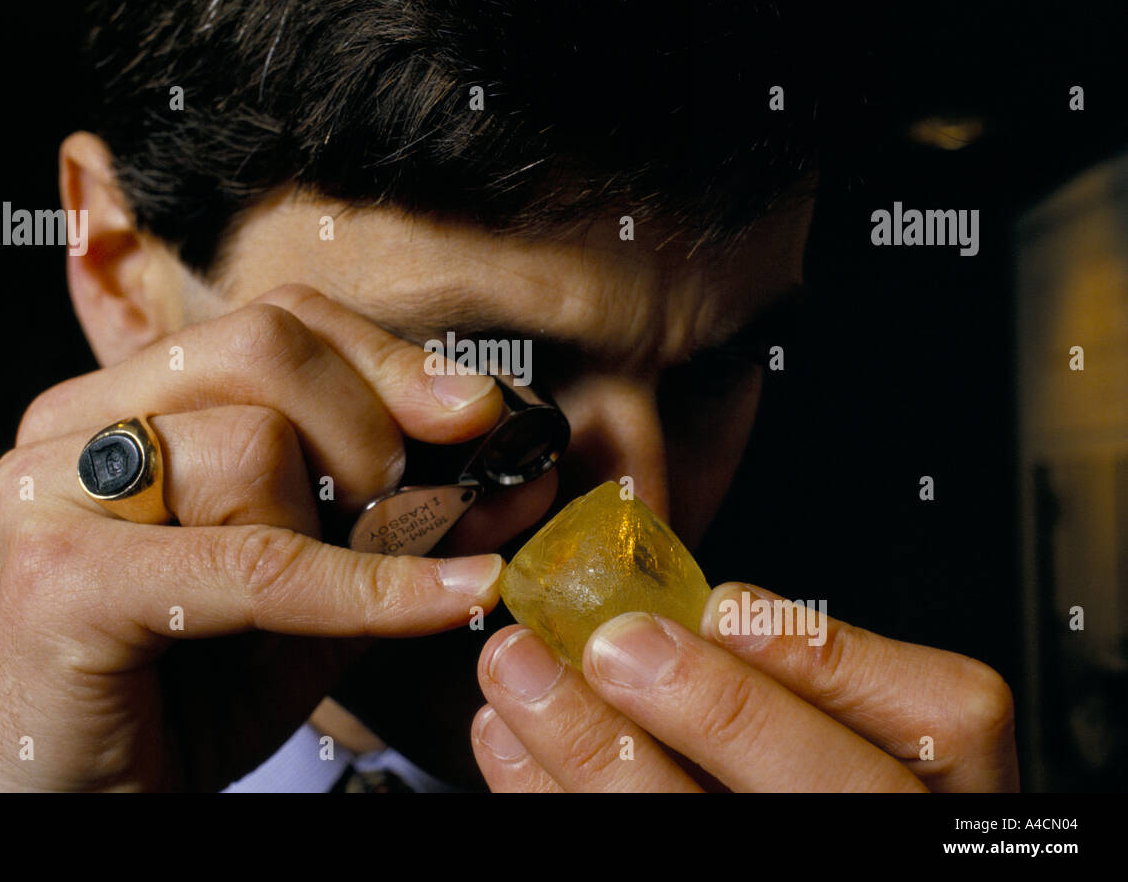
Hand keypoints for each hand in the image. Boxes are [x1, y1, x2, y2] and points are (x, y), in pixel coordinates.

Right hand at [0, 284, 529, 791]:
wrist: (87, 803)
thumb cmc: (194, 688)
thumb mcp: (316, 589)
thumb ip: (403, 523)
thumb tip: (523, 474)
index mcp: (128, 399)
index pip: (279, 321)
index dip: (390, 358)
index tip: (481, 410)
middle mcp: (78, 421)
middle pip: (264, 346)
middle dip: (372, 425)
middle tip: (407, 503)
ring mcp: (54, 488)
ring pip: (256, 446)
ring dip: (330, 534)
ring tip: (309, 604)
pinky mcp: (61, 575)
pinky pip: (257, 562)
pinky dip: (365, 588)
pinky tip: (446, 599)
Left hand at [471, 582, 1018, 790]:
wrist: (776, 827)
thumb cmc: (810, 770)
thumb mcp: (845, 723)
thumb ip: (791, 676)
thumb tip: (664, 600)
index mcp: (947, 784)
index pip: (943, 715)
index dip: (829, 658)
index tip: (725, 605)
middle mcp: (894, 842)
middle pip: (830, 794)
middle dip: (716, 711)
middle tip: (613, 643)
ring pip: (701, 836)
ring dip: (594, 750)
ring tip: (519, 671)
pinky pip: (617, 862)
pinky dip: (550, 798)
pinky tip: (509, 744)